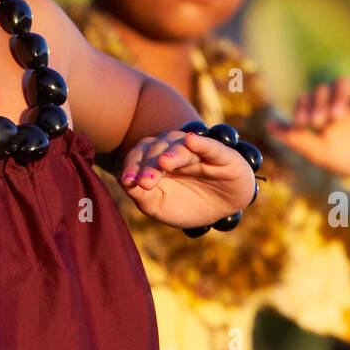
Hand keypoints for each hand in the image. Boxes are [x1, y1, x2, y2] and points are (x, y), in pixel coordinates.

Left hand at [117, 130, 255, 228]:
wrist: (225, 209)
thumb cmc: (188, 204)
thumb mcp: (161, 207)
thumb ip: (142, 197)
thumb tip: (124, 182)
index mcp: (156, 160)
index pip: (140, 156)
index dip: (132, 167)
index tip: (127, 181)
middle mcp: (175, 150)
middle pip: (157, 150)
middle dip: (149, 166)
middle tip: (143, 182)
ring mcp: (199, 152)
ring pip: (181, 147)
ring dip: (172, 153)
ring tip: (164, 162)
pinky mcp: (223, 155)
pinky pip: (211, 146)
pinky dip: (202, 143)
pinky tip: (191, 140)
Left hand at [266, 78, 349, 185]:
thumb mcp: (321, 153)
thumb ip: (296, 139)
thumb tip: (269, 125)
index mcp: (323, 109)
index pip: (308, 98)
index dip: (303, 107)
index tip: (302, 124)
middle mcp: (340, 99)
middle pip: (324, 88)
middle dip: (318, 103)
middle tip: (318, 122)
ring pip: (344, 83)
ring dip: (338, 97)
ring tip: (337, 116)